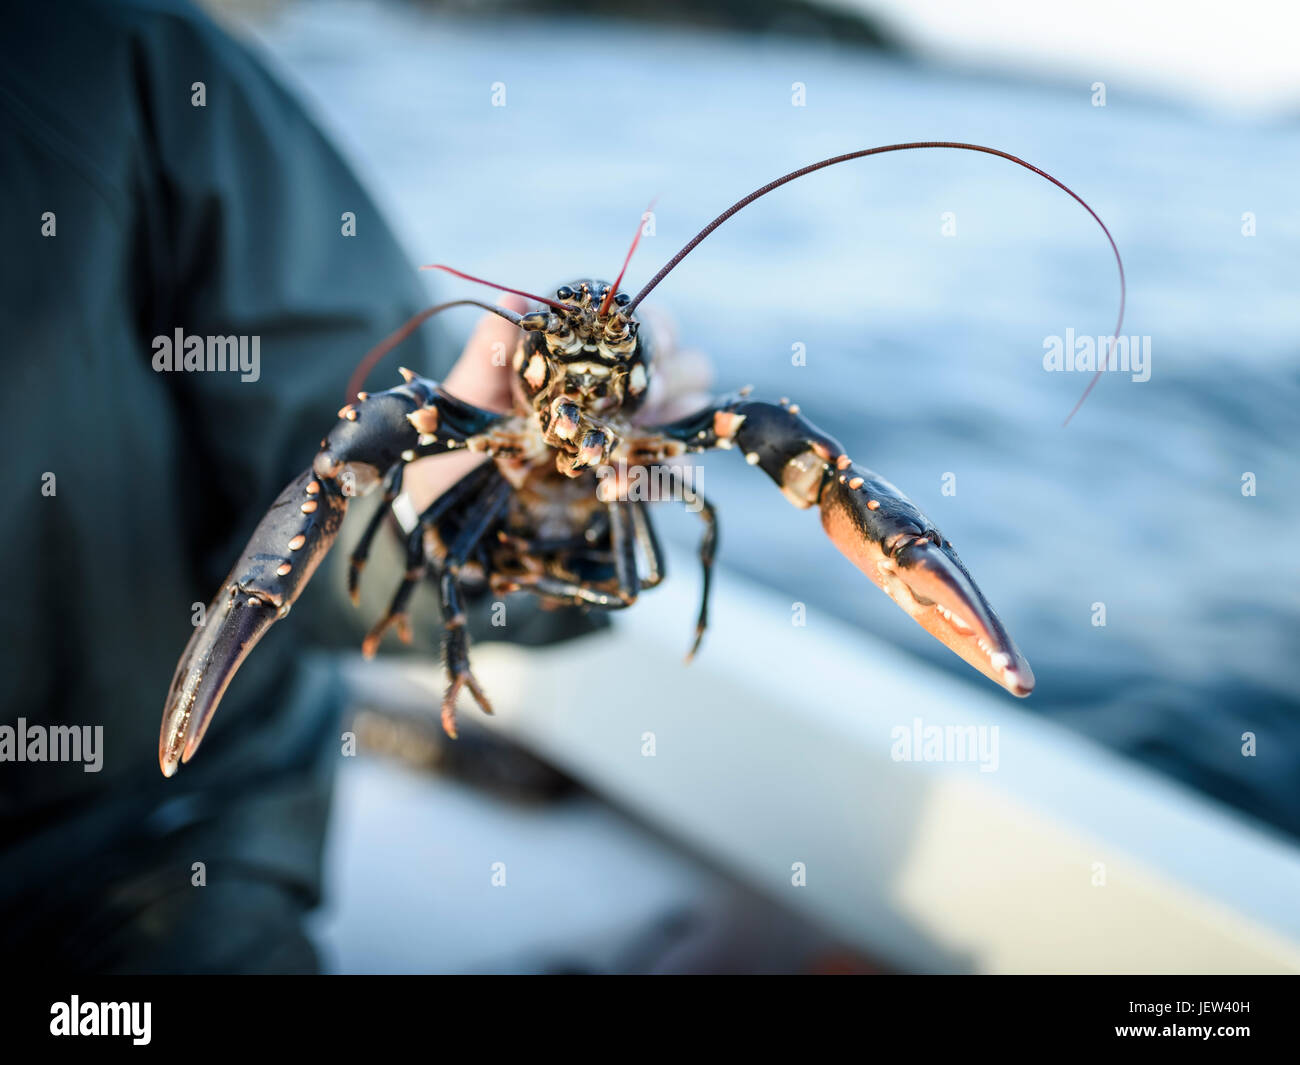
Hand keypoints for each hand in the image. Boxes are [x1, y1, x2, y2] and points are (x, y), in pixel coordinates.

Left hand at [400, 297, 715, 513]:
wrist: (451, 509)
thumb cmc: (460, 444)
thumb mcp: (467, 398)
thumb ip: (489, 354)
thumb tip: (515, 298)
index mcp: (587, 356)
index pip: (646, 325)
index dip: (653, 329)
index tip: (636, 345)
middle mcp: (620, 390)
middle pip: (685, 366)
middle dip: (670, 378)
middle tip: (636, 400)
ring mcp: (633, 435)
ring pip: (688, 414)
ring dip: (669, 425)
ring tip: (629, 442)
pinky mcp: (633, 482)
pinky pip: (671, 475)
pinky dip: (658, 477)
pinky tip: (620, 482)